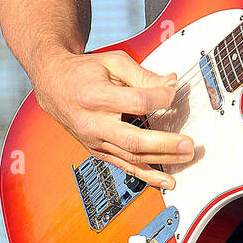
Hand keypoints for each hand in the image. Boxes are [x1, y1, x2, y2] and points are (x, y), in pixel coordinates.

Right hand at [34, 49, 193, 189]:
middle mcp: (93, 123)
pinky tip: (166, 180)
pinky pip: (124, 166)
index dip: (160, 97)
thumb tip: (171, 83)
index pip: (136, 102)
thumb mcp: (113, 62)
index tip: (173, 90)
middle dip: (164, 144)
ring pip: (131, 157)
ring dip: (161, 161)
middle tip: (188, 144)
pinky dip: (147, 176)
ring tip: (185, 157)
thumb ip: (143, 74)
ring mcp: (94, 141)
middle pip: (133, 140)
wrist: (54, 85)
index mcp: (96, 96)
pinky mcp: (98, 151)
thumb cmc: (84, 72)